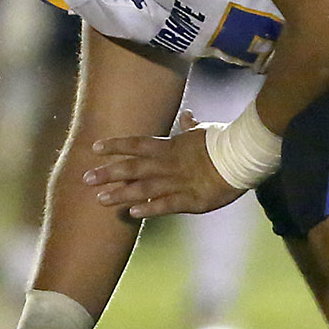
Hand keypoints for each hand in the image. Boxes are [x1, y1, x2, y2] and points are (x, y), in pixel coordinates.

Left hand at [82, 113, 242, 218]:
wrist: (242, 157)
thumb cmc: (224, 141)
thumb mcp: (205, 130)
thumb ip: (191, 126)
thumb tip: (187, 115)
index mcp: (170, 146)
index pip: (136, 144)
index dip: (115, 146)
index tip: (94, 148)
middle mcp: (168, 164)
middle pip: (132, 168)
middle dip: (108, 173)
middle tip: (85, 178)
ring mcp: (177, 182)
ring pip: (143, 189)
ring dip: (121, 194)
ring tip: (100, 199)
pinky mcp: (190, 200)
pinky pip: (165, 205)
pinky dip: (148, 209)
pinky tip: (132, 214)